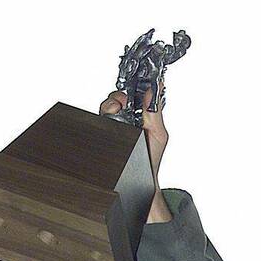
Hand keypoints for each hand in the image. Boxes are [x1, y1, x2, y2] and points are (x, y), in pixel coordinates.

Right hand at [99, 87, 170, 221]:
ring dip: (113, 105)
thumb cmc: (150, 158)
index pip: (137, 91)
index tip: (137, 80)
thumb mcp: (159, 134)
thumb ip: (155, 111)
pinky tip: (113, 121)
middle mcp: (128, 116)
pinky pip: (101, 115)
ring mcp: (117, 122)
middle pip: (119, 94)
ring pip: (108, 103)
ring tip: (120, 114)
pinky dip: (106, 114)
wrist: (141, 179)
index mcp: (143, 114)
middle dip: (121, 95)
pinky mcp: (107, 129)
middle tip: (125, 102)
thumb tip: (154, 89)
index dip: (136, 83)